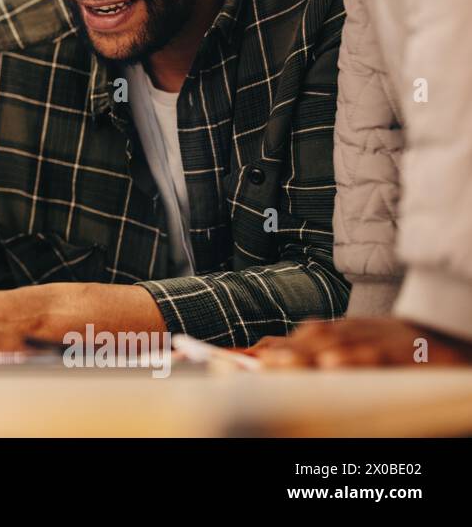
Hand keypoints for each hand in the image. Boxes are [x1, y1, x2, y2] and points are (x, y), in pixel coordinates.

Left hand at [251, 318, 471, 367]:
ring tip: (280, 363)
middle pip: (315, 339)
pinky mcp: (403, 353)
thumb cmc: (396, 346)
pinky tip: (330, 364)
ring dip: (306, 353)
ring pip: (339, 345)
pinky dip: (352, 358)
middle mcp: (358, 332)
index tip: (248, 356)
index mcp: (345, 331)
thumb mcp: (357, 343)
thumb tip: (272, 352)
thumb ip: (319, 347)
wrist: (447, 335)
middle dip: (285, 350)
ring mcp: (379, 340)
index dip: (277, 345)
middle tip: (257, 362)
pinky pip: (375, 355)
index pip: (305, 336)